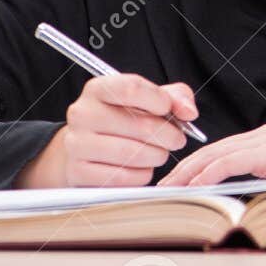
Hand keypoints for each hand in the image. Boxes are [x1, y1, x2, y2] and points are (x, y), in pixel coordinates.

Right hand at [17, 73, 197, 188]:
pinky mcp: (78, 172)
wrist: (87, 148)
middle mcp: (82, 114)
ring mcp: (76, 144)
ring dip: (157, 155)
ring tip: (159, 153)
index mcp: (98, 89)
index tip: (170, 110)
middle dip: (169, 135)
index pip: (132, 88)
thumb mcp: (149, 99)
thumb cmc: (124, 119)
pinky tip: (141, 168)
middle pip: (140, 125)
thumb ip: (175, 97)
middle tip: (176, 139)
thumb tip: (189, 112)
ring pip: (132, 154)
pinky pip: (123, 177)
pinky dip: (141, 174)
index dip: (160, 101)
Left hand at [156, 122, 265, 193]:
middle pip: (212, 150)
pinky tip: (196, 187)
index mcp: (264, 141)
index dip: (191, 168)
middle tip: (159, 189)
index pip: (218, 152)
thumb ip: (252, 185)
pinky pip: (234, 161)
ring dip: (190, 173)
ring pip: (218, 153)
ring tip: (170, 190)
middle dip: (183, 170)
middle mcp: (264, 134)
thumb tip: (216, 203)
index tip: (171, 186)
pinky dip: (211, 174)